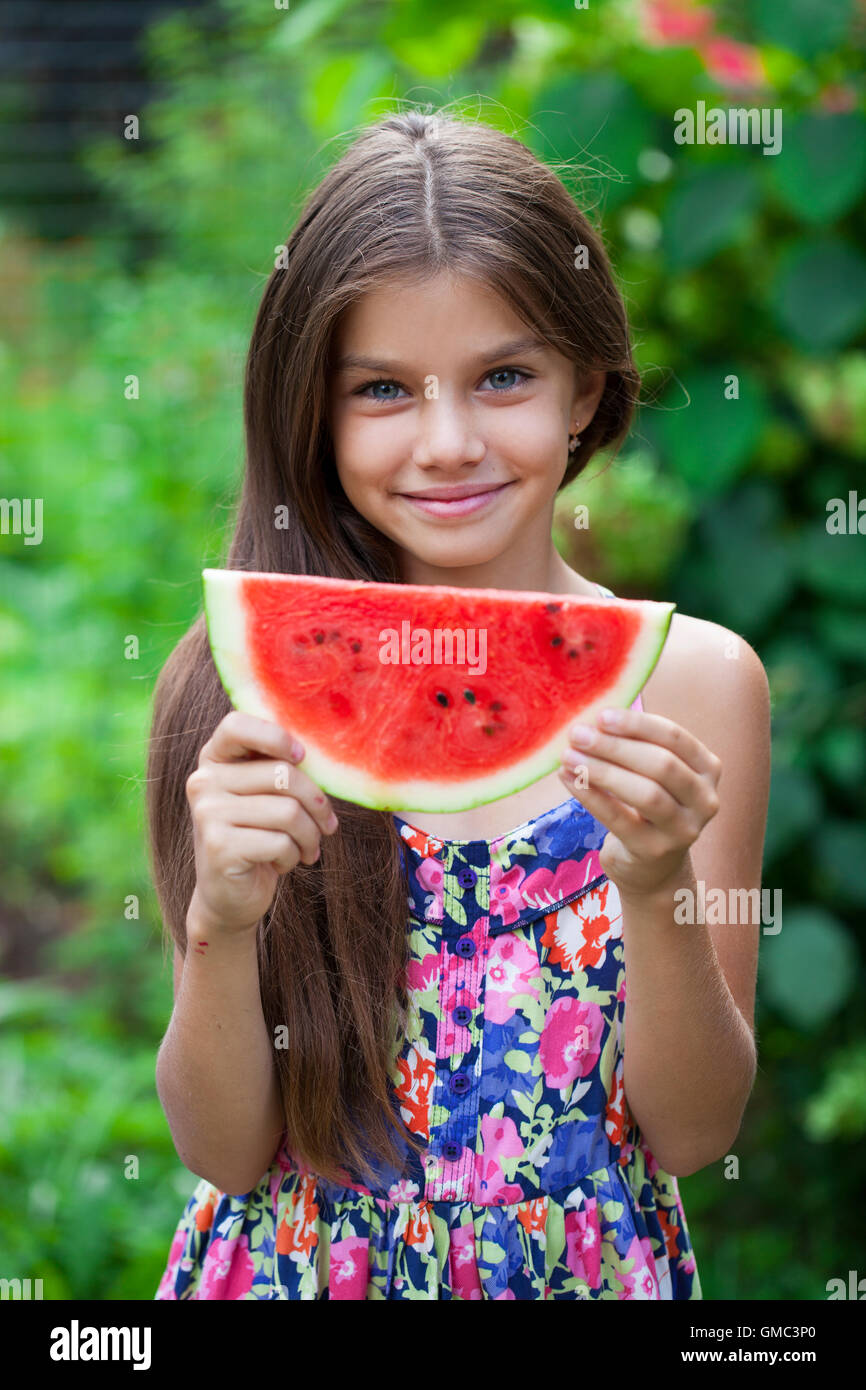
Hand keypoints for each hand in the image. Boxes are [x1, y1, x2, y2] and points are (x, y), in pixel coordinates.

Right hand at [186, 711, 339, 935]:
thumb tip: (323, 752)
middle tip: (327, 825)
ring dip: (310, 836)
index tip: (302, 757)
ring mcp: (207, 814)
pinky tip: (282, 863)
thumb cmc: (258, 838)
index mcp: (214, 760)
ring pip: (288, 811)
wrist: (229, 897)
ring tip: (307, 848)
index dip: (276, 737)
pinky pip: (281, 842)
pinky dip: (294, 857)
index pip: (236, 724)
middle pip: (283, 774)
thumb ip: (280, 769)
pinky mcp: (219, 847)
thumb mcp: (265, 798)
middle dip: (317, 804)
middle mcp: (203, 782)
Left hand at [557, 706, 721, 901]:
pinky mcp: (656, 851)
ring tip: (568, 757)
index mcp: (708, 769)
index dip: (637, 724)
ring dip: (602, 771)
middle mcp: (706, 799)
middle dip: (615, 747)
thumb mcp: (653, 773)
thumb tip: (593, 717)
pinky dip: (591, 796)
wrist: (651, 866)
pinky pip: (619, 819)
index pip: (674, 737)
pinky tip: (569, 779)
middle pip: (661, 764)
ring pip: (646, 793)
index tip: (601, 715)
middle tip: (577, 734)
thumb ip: (636, 745)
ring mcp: (685, 829)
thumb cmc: (647, 806)